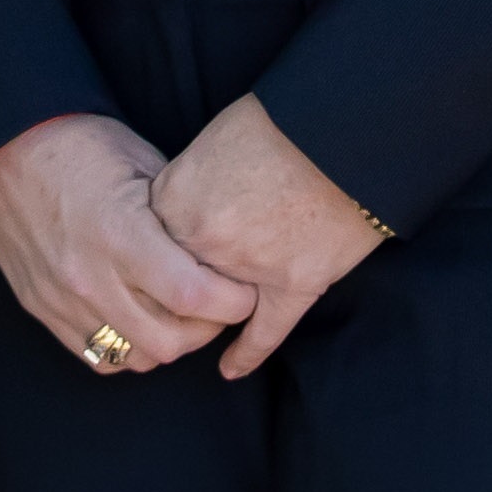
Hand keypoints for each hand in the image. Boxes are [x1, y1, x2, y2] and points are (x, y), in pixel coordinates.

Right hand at [0, 112, 258, 376]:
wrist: (0, 147)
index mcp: (119, 232)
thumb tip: (221, 248)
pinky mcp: (41, 309)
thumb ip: (180, 214)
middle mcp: (88, 277)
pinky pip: (98, 356)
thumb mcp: (143, 162)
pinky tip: (141, 318)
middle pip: (169, 342)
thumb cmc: (80, 144)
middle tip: (220, 303)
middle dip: (208, 328)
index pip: (193, 296)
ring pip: (136, 358)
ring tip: (181, 313)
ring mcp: (61, 299)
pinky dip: (128, 346)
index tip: (245, 288)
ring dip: (168, 342)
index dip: (232, 301)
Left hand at [152, 94, 386, 378]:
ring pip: (214, 309)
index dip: (157, 247)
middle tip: (181, 284)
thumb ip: (189, 181)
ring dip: (209, 314)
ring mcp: (247, 268)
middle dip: (176, 285)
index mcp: (177, 201)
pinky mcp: (294, 285)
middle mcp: (203, 241)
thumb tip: (183, 202)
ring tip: (203, 318)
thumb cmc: (282, 121)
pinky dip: (247, 353)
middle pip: (174, 281)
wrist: (344, 130)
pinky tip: (231, 369)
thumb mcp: (214, 139)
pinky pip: (263, 332)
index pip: (146, 243)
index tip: (163, 247)